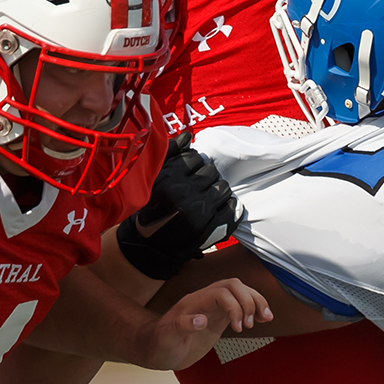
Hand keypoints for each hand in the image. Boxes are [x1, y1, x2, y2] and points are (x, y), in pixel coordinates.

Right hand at [117, 132, 242, 279]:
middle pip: (211, 172)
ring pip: (224, 188)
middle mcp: (184, 193)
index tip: (186, 176)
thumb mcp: (152, 179)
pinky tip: (216, 210)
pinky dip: (228, 207)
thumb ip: (169, 153)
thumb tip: (189, 136)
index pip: (195, 158)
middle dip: (205, 179)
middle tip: (196, 189)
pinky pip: (233, 208)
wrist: (151, 247)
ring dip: (217, 192)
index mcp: (168, 178)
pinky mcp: (211, 229)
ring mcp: (199, 212)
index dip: (192, 166)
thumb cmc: (151, 209)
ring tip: (205, 200)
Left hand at [136, 277, 271, 368]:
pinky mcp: (218, 318)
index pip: (222, 292)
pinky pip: (240, 306)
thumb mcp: (166, 338)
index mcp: (194, 302)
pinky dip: (253, 310)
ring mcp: (213, 308)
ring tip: (265, 318)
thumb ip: (181, 326)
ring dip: (255, 302)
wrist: (156, 349)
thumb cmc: (159, 344)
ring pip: (240, 292)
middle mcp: (205, 301)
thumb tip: (201, 319)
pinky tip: (261, 319)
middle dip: (248, 301)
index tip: (238, 327)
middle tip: (250, 323)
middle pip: (234, 286)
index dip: (234, 306)